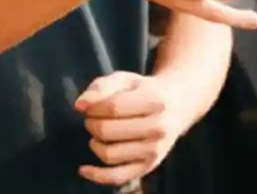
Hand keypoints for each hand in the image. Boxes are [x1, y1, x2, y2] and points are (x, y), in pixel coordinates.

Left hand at [75, 71, 184, 186]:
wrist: (177, 106)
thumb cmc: (144, 90)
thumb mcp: (125, 80)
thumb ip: (101, 87)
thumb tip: (79, 105)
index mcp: (155, 100)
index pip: (112, 107)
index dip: (93, 107)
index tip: (90, 105)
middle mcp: (158, 127)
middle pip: (107, 131)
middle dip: (91, 123)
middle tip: (92, 118)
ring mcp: (155, 150)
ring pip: (109, 154)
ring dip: (94, 142)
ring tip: (98, 133)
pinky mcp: (149, 166)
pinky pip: (118, 177)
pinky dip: (97, 175)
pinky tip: (83, 169)